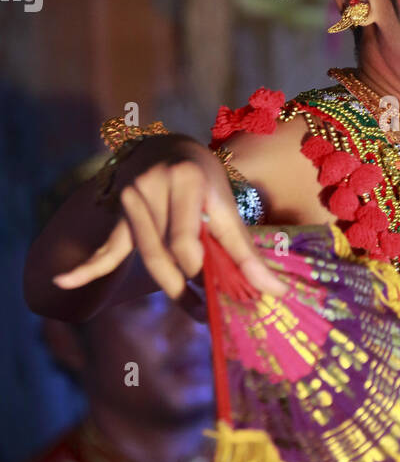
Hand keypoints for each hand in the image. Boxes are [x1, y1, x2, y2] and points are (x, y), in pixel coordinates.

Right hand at [53, 134, 286, 302]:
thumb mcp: (226, 206)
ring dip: (170, 287)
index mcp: (185, 180)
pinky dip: (87, 268)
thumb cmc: (204, 180)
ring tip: (195, 309)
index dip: (203, 271)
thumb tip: (274, 292)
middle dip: (186, 289)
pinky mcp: (118, 214)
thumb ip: (246, 250)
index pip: (187, 241)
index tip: (223, 294)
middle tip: (207, 314)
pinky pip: (108, 247)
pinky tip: (63, 282)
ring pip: (145, 258)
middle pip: (164, 255)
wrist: (168, 148)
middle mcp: (152, 186)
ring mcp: (130, 200)